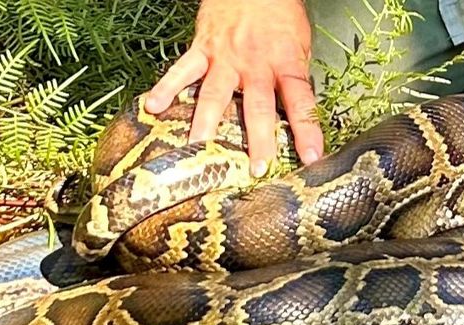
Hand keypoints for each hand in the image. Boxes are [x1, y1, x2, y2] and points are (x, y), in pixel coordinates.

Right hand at [142, 0, 324, 169]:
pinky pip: (182, 70)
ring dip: (206, 123)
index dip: (307, 130)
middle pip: (257, 106)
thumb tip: (297, 114)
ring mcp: (225, 58)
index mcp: (285, 61)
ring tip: (200, 149)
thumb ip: (294, 78)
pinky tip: (153, 106)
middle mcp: (255, 64)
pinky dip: (166, 88)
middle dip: (258, 140)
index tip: (311, 158)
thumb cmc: (278, 11)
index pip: (300, 100)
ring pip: (215, 94)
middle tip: (256, 169)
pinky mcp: (202, 49)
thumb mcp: (299, 43)